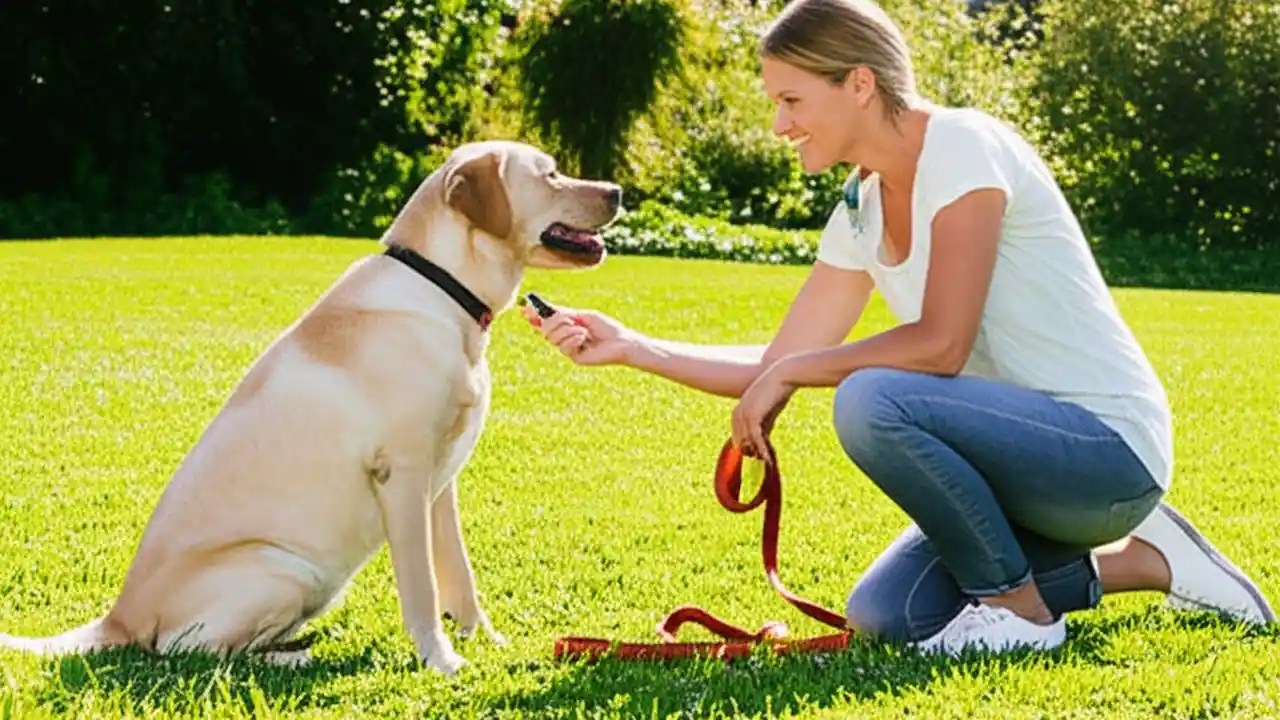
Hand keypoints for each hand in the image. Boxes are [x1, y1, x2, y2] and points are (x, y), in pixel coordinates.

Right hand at [520, 302, 639, 366]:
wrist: (621, 341)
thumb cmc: (606, 327)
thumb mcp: (582, 316)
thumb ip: (563, 314)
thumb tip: (544, 309)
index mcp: (566, 326)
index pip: (544, 321)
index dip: (533, 316)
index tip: (525, 309)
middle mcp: (564, 338)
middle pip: (544, 330)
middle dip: (553, 322)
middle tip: (567, 318)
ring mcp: (568, 349)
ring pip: (553, 338)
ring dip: (568, 331)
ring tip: (583, 331)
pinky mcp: (574, 358)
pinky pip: (564, 347)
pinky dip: (574, 339)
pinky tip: (585, 339)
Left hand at [732, 363, 796, 464]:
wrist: (783, 376)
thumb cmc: (778, 390)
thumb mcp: (769, 410)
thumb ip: (764, 424)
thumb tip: (763, 439)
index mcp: (740, 407)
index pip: (737, 431)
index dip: (743, 443)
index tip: (750, 453)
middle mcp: (739, 411)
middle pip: (739, 437)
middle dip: (747, 450)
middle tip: (758, 461)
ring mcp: (744, 413)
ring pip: (747, 439)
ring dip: (757, 452)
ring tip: (765, 462)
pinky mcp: (753, 415)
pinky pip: (755, 437)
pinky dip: (761, 448)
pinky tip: (767, 457)